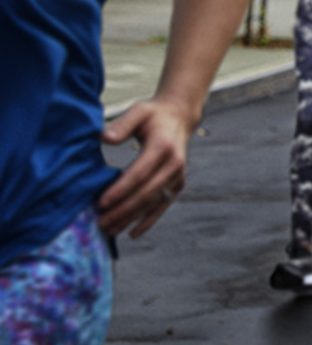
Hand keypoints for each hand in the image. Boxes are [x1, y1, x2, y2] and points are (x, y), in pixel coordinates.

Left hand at [96, 97, 196, 237]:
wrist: (178, 118)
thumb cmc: (152, 115)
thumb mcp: (138, 111)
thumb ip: (121, 124)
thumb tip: (104, 138)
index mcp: (163, 147)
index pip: (139, 173)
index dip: (120, 189)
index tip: (101, 202)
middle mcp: (174, 164)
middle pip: (146, 193)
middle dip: (123, 210)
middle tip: (100, 222)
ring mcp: (178, 176)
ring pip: (153, 202)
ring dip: (131, 219)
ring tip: (109, 231)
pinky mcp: (177, 184)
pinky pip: (162, 205)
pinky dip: (148, 221)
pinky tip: (133, 233)